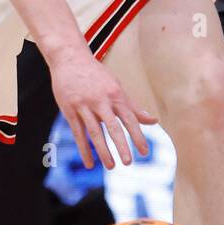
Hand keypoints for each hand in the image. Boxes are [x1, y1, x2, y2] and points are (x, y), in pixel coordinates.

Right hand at [49, 46, 156, 170]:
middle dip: (121, 145)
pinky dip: (84, 149)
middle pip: (113, 127)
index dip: (137, 135)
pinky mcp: (69, 110)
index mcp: (115, 94)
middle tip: (129, 162)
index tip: (144, 151)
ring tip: (111, 166)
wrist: (69, 58)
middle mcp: (100, 100)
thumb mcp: (117, 86)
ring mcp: (84, 105)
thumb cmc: (96, 74)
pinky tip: (89, 163)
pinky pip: (78, 133)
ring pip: (95, 132)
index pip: (129, 118)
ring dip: (103, 151)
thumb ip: (133, 107)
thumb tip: (153, 121)